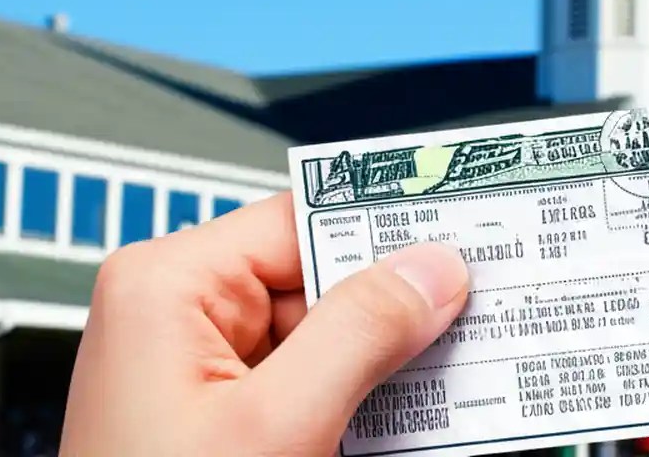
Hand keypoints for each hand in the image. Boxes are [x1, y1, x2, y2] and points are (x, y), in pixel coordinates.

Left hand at [60, 192, 468, 455]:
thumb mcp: (276, 426)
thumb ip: (360, 334)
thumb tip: (431, 272)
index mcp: (169, 287)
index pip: (302, 222)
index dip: (387, 230)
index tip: (464, 234)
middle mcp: (182, 313)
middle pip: (323, 278)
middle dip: (399, 305)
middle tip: (479, 312)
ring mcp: (206, 365)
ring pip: (329, 334)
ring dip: (391, 359)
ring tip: (457, 373)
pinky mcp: (229, 412)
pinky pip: (315, 380)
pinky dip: (366, 397)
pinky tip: (411, 415)